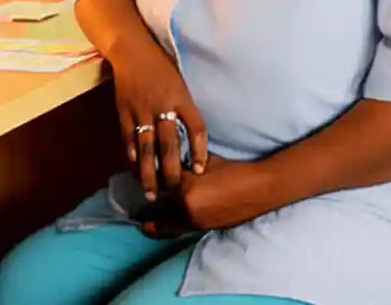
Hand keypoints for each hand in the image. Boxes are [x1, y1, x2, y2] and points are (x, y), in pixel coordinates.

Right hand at [110, 46, 208, 200]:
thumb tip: (191, 138)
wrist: (132, 51)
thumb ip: (185, 109)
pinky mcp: (124, 111)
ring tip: (151, 192)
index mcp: (181, 97)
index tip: (199, 169)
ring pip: (146, 147)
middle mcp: (162, 105)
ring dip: (148, 172)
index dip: (199, 150)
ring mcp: (141, 109)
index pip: (196, 128)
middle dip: (172, 171)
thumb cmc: (162, 67)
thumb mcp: (180, 84)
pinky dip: (130, 154)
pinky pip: (128, 137)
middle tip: (174, 191)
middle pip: (169, 144)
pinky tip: (133, 168)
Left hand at [133, 155, 270, 237]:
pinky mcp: (202, 228)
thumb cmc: (233, 170)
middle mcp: (186, 205)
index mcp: (186, 184)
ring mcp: (194, 219)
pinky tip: (156, 229)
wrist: (259, 189)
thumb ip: (184, 162)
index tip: (134, 177)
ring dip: (153, 222)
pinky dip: (166, 229)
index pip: (158, 182)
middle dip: (145, 205)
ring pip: (165, 222)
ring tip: (140, 223)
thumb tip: (165, 161)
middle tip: (131, 208)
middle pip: (157, 205)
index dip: (145, 179)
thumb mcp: (204, 160)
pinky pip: (178, 230)